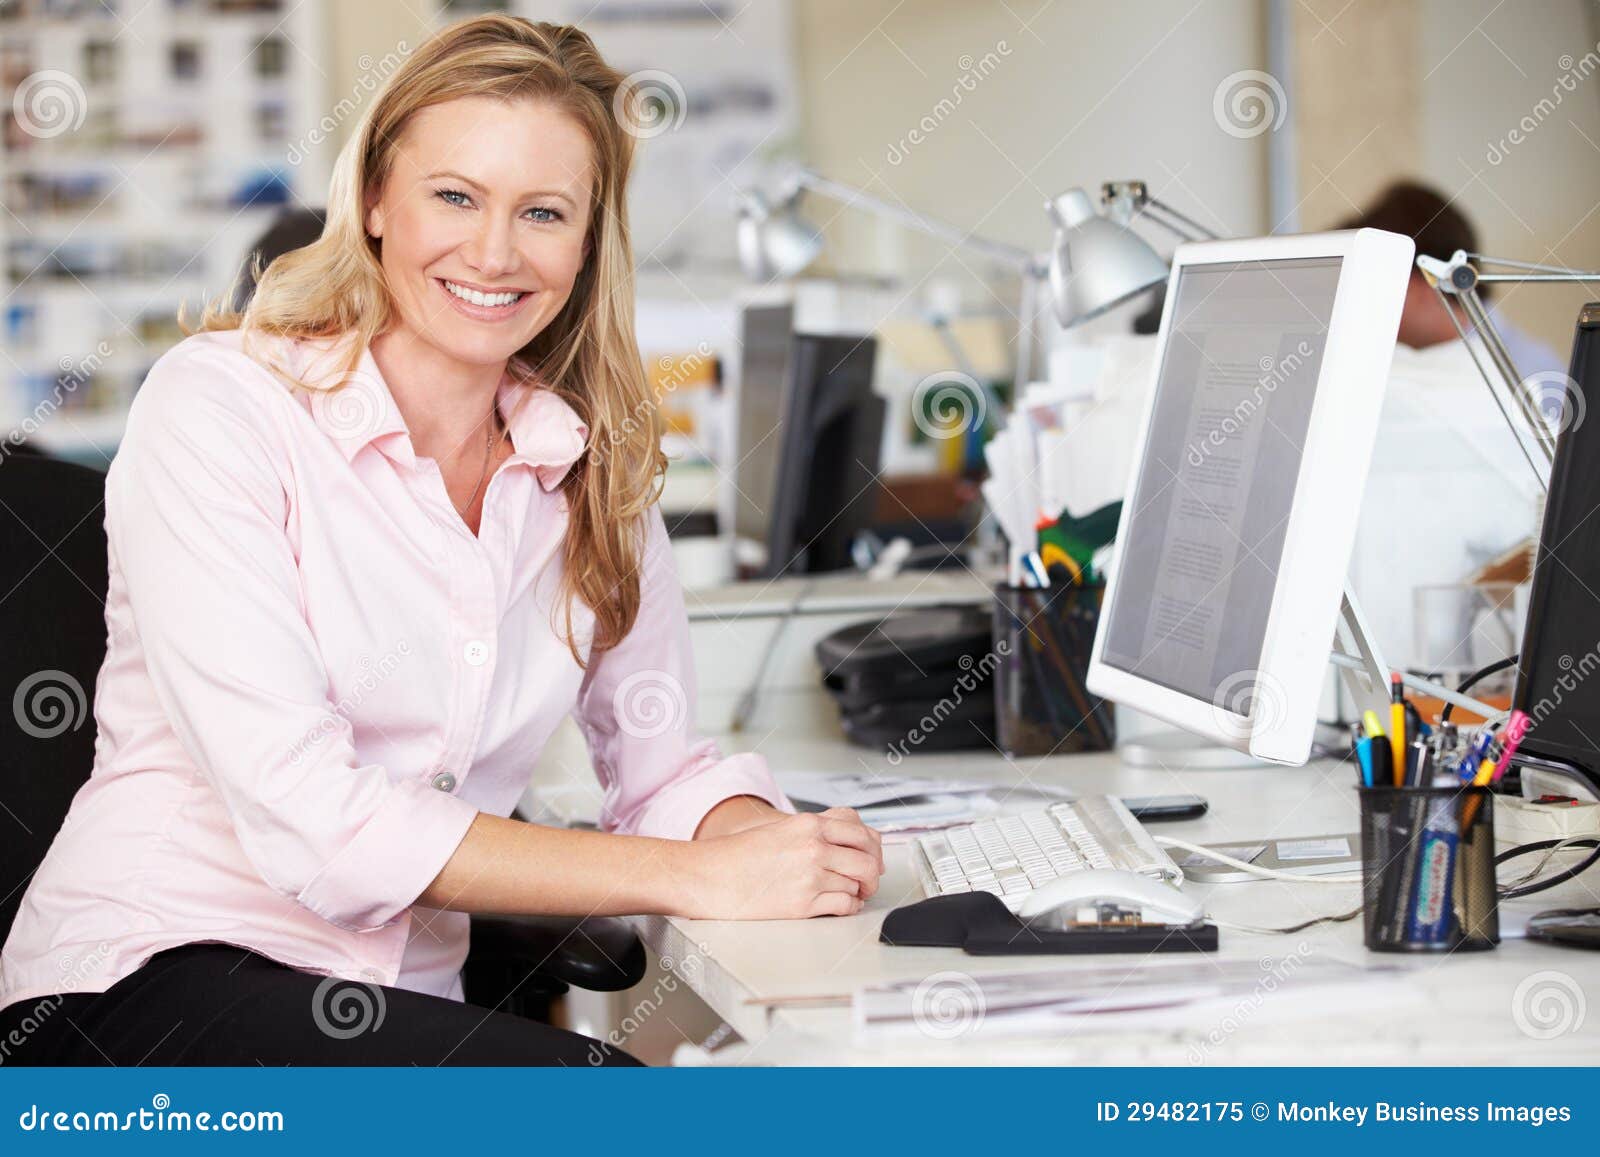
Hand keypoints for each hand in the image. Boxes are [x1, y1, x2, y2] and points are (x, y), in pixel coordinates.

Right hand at [677, 807, 883, 919]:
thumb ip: (815, 832)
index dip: (874, 849)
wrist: (709, 876)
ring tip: (849, 894)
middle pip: (867, 861)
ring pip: (857, 885)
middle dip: (872, 875)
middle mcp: (813, 847)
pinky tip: (840, 906)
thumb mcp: (781, 830)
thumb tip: (850, 843)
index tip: (873, 859)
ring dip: (858, 892)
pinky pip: (844, 906)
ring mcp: (810, 876)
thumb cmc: (738, 856)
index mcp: (809, 825)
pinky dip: (849, 907)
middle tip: (868, 882)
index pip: (862, 832)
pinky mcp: (803, 904)